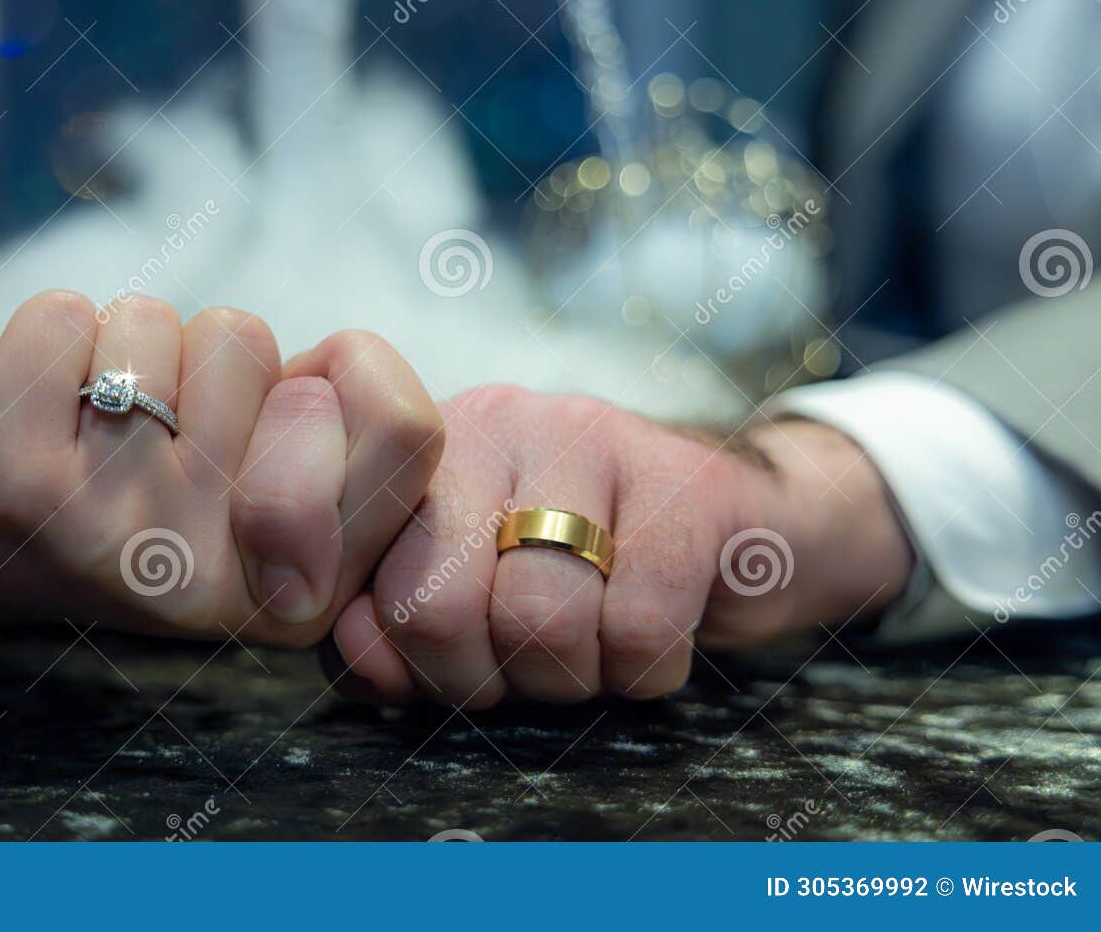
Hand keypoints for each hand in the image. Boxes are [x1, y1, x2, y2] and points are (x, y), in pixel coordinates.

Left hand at [0, 293, 442, 646]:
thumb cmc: (144, 492)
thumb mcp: (275, 487)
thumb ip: (353, 434)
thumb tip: (353, 366)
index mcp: (306, 593)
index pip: (406, 426)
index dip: (338, 379)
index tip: (275, 423)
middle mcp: (218, 583)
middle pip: (253, 344)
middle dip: (208, 357)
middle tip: (161, 434)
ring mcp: (115, 538)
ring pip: (156, 323)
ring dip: (121, 348)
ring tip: (92, 426)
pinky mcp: (17, 487)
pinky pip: (60, 317)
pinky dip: (44, 335)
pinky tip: (33, 414)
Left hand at [323, 385, 912, 705]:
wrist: (742, 528)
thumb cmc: (579, 578)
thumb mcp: (468, 606)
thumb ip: (388, 632)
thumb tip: (359, 648)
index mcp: (422, 454)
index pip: (371, 582)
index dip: (413, 660)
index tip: (463, 665)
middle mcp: (495, 421)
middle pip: (442, 603)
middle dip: (486, 679)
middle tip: (528, 669)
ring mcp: (592, 436)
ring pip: (540, 617)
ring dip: (571, 679)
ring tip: (593, 651)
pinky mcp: (687, 481)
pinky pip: (639, 624)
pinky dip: (645, 670)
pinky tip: (653, 641)